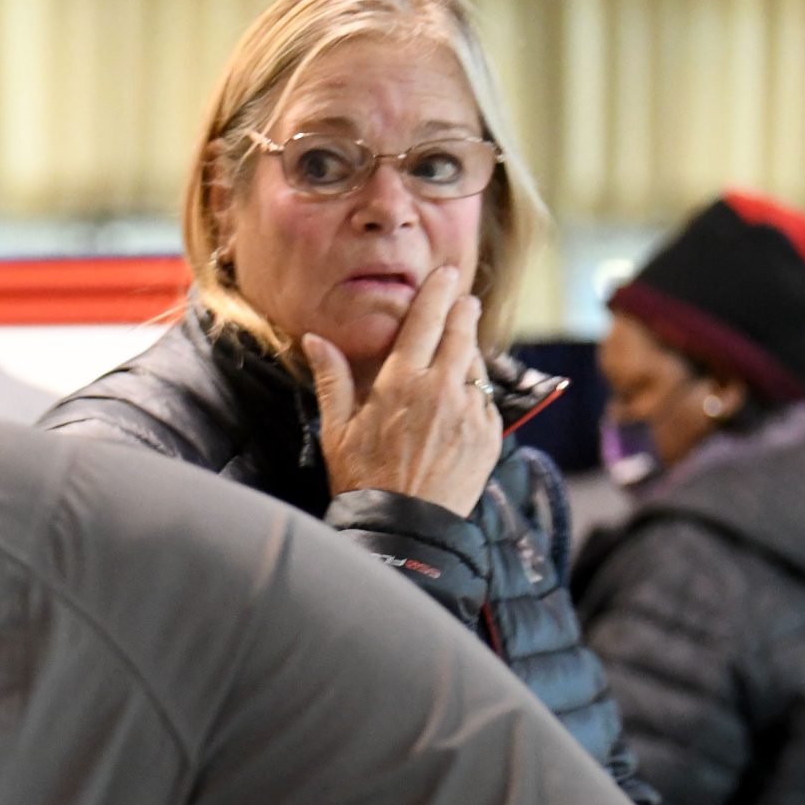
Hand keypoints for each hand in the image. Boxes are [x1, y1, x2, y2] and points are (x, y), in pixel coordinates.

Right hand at [305, 265, 500, 516]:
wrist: (403, 530)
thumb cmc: (363, 481)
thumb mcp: (337, 431)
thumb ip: (332, 379)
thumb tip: (315, 339)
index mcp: (402, 381)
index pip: (426, 319)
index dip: (438, 291)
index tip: (446, 274)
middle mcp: (442, 389)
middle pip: (462, 332)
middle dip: (464, 311)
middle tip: (465, 301)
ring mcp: (470, 412)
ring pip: (477, 366)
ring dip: (469, 356)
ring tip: (459, 357)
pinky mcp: (489, 436)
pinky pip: (486, 402)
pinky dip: (476, 396)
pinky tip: (462, 404)